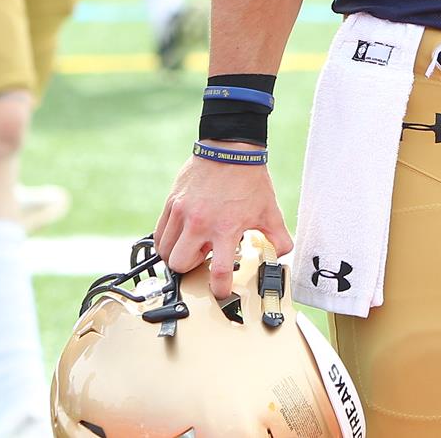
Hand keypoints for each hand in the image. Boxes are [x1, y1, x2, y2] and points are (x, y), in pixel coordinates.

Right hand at [155, 148, 287, 299]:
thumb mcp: (270, 211)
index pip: (217, 272)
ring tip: (193, 248)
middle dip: (191, 270)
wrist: (231, 149)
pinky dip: (166, 242)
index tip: (221, 290)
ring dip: (177, 257)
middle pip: (181, 265)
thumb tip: (281, 255)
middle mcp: (199, 223)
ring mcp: (182, 213)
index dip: (219, 288)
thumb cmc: (249, 179)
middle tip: (203, 261)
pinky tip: (181, 238)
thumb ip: (278, 238)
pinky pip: (159, 234)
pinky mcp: (171, 203)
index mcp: (225, 228)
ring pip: (165, 252)